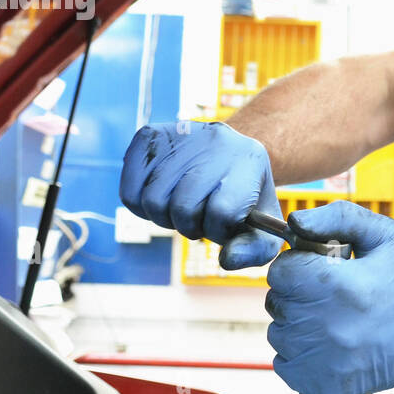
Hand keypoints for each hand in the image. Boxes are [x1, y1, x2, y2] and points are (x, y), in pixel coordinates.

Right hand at [119, 121, 282, 268]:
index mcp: (249, 161)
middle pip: (182, 207)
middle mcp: (216, 139)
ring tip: (183, 206)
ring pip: (152, 200)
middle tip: (199, 217)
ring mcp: (179, 133)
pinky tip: (163, 196)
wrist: (231, 157)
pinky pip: (128, 191)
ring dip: (165, 217)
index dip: (217, 230)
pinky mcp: (149, 135)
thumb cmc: (247, 201)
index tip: (222, 224)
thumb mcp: (264, 229)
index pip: (221, 211)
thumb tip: (227, 260)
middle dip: (189, 225)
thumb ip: (254, 251)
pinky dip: (141, 206)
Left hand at [266, 201, 393, 393]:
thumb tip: (296, 221)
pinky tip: (328, 343)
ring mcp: (321, 360)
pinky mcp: (320, 384)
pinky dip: (300, 353)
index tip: (319, 271)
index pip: (281, 271)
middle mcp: (324, 326)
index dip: (298, 266)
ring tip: (332, 319)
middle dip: (298, 293)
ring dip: (297, 323)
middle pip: (276, 301)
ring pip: (278, 332)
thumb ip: (338, 217)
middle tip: (330, 295)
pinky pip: (285, 362)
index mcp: (337, 285)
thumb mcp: (384, 236)